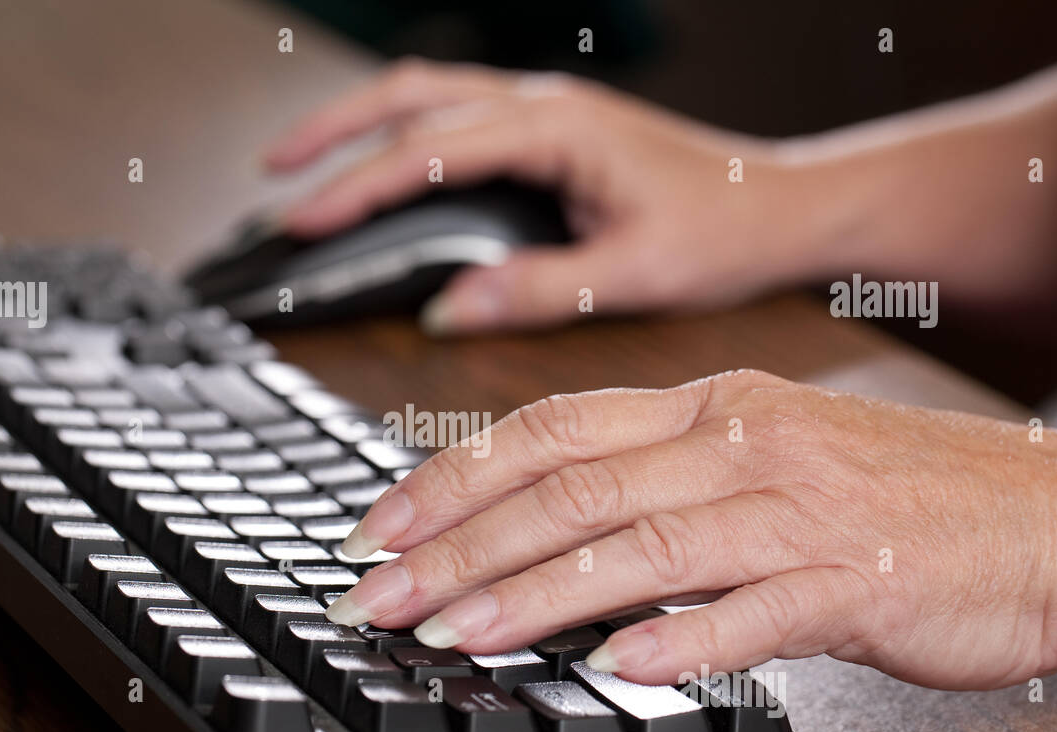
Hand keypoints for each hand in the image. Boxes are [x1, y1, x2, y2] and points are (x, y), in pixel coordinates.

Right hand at [265, 59, 814, 333]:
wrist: (785, 205)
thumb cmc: (726, 230)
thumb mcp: (630, 272)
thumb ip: (535, 290)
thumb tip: (449, 310)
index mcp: (558, 131)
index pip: (429, 152)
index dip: (357, 186)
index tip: (300, 220)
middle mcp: (545, 107)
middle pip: (410, 96)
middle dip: (332, 129)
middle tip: (271, 173)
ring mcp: (546, 113)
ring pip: (429, 97)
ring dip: (361, 124)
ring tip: (302, 163)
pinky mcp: (551, 134)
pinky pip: (457, 118)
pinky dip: (405, 136)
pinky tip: (386, 169)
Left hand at [325, 370, 1056, 689]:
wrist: (1047, 518)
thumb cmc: (896, 493)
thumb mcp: (763, 455)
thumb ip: (659, 483)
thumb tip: (545, 528)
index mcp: (713, 406)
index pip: (552, 429)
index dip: (455, 477)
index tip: (383, 525)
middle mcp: (742, 444)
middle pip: (570, 488)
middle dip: (459, 545)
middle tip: (382, 595)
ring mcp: (796, 511)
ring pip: (639, 547)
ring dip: (533, 595)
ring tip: (455, 635)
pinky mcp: (854, 584)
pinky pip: (752, 612)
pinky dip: (681, 641)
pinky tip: (621, 668)